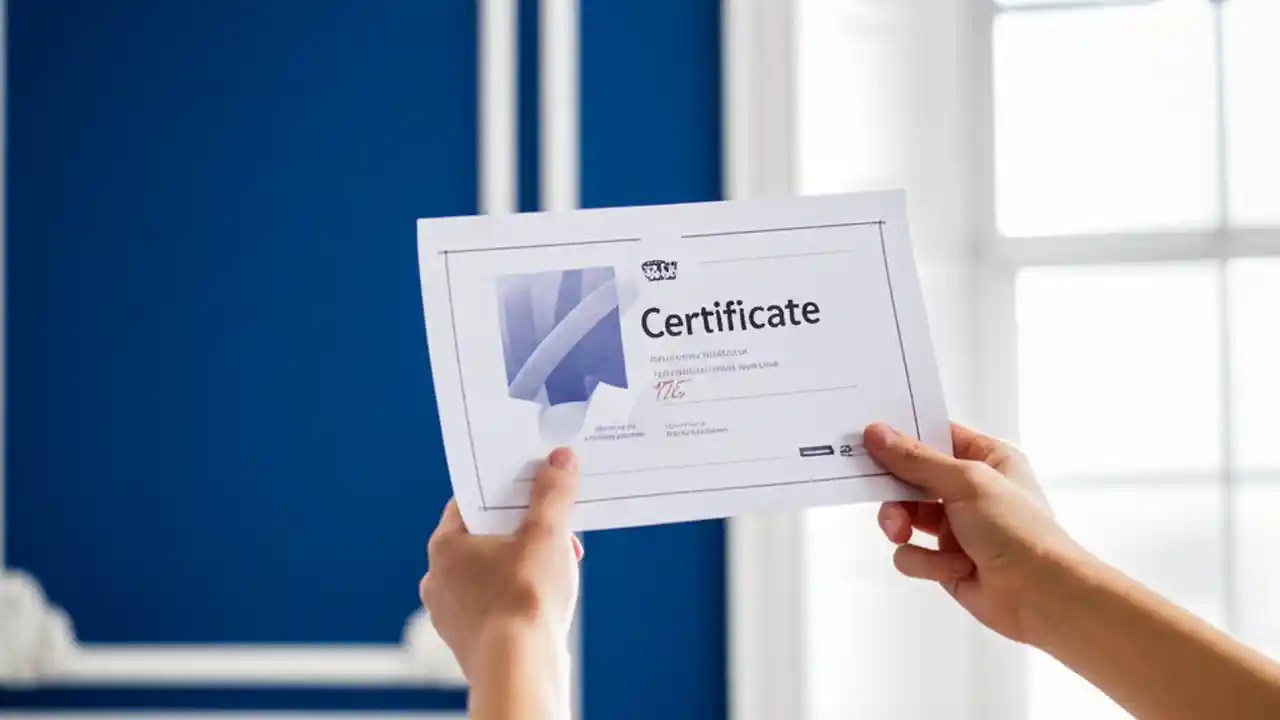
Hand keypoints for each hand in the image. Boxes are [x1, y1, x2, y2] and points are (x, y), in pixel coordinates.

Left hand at [419, 447, 583, 685]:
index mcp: (445, 545)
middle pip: (484, 537)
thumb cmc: (525, 599)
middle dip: (524, 532)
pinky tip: (544, 602)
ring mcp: (450, 613)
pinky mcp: (468, 640)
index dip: (507, 492)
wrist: (519, 670)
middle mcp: (438, 578)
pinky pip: (493, 605)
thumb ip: (552, 493)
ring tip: (557, 569)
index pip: (472, 501)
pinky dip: (518, 597)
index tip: (535, 491)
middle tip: (557, 534)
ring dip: (523, 565)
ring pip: (490, 573)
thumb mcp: (546, 533)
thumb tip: (558, 459)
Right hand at [865, 422, 1084, 644]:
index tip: (869, 437)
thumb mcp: (966, 482)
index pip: (936, 436)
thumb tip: (876, 433)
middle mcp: (970, 491)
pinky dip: (926, 563)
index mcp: (986, 459)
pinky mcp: (945, 562)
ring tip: (902, 534)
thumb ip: (917, 460)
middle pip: (911, 478)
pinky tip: (955, 568)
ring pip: (903, 516)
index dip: (903, 437)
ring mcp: (956, 527)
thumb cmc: (1019, 532)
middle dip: (895, 491)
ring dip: (900, 525)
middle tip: (880, 493)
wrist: (1042, 597)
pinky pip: (911, 554)